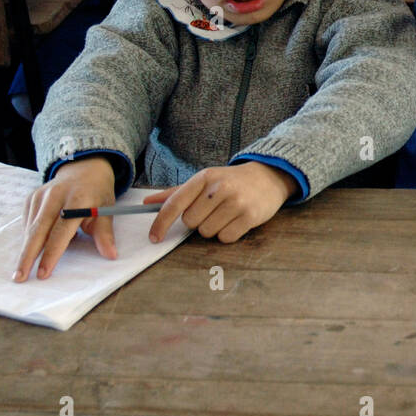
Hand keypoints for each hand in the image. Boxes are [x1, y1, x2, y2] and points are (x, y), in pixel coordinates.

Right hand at [15, 157, 119, 280]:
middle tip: (19, 278)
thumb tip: (111, 255)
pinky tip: (34, 246)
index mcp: (77, 199)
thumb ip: (104, 233)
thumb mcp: (106, 211)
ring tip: (22, 270)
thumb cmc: (97, 194)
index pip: (61, 232)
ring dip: (26, 249)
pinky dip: (30, 236)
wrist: (85, 169)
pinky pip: (28, 222)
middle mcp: (56, 195)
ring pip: (30, 228)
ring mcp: (41, 194)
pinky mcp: (32, 196)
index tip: (43, 273)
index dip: (52, 254)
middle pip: (38, 231)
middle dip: (27, 256)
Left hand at [144, 162, 298, 244]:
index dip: (161, 223)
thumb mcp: (205, 180)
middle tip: (212, 211)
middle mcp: (219, 188)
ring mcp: (236, 202)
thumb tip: (147, 203)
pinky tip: (236, 221)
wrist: (268, 177)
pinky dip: (228, 234)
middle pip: (190, 222)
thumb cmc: (231, 181)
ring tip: (226, 214)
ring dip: (213, 228)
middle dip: (198, 221)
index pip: (175, 203)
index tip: (154, 237)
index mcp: (204, 177)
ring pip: (207, 232)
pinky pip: (225, 238)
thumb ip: (176, 193)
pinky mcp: (250, 216)